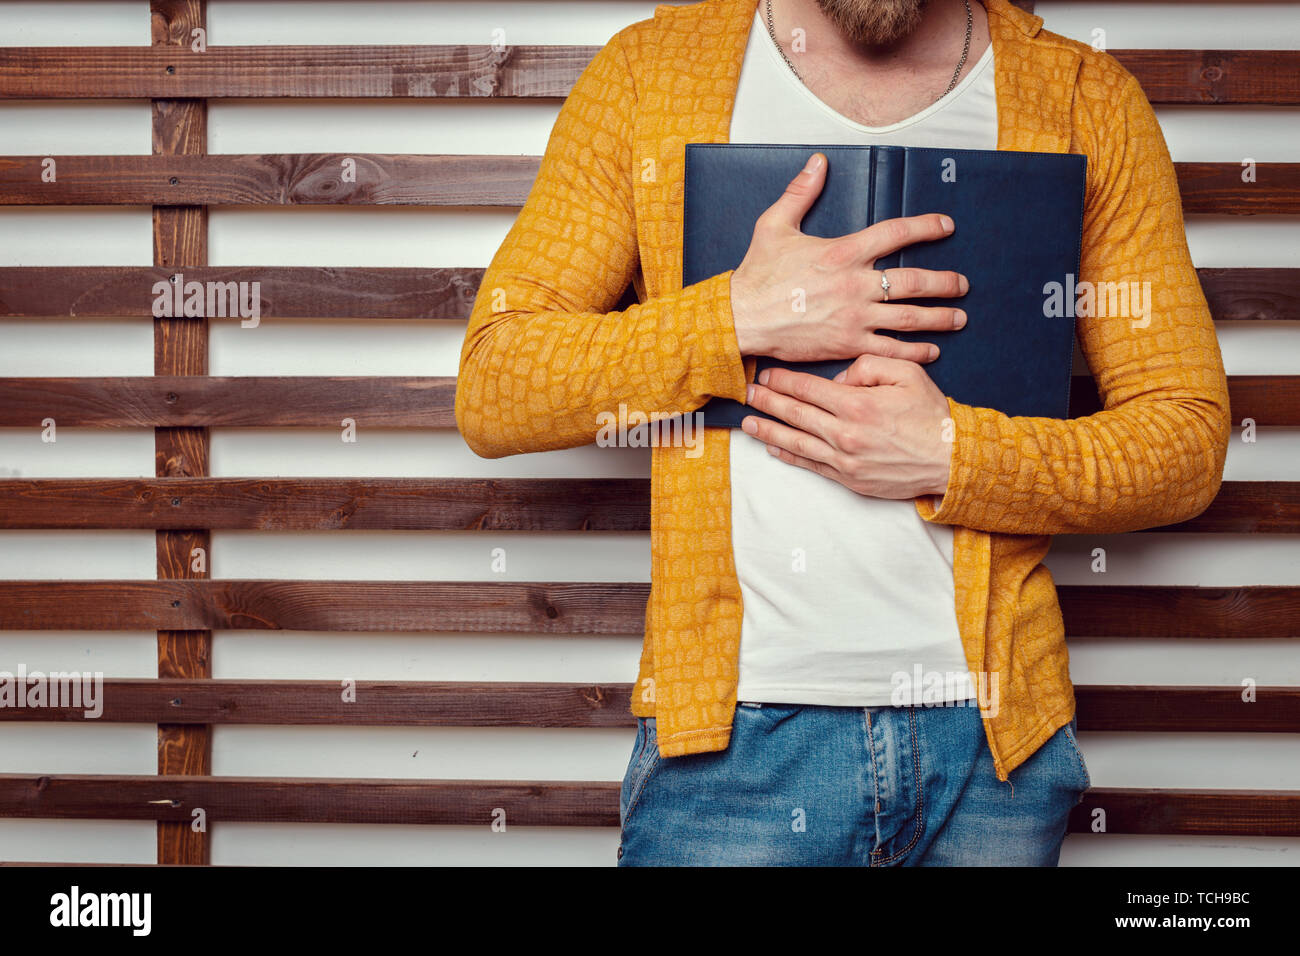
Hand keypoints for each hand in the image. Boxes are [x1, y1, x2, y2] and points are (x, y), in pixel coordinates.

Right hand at [729, 151, 968, 364]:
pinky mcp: (847, 344)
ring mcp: (854, 317)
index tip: (946, 226)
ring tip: (959, 317)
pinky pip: (890, 348)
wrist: (741, 318)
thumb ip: (801, 192)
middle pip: (915, 281)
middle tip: (962, 284)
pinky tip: (931, 351)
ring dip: (940, 317)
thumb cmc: (756, 274)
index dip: (927, 226)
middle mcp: (855, 284)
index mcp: (842, 252)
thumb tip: (818, 162)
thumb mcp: (774, 225)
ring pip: (910, 317)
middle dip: (945, 282)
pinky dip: (915, 351)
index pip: (896, 233)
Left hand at [740, 353, 952, 499]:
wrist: (951, 460)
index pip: (809, 389)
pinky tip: (773, 447)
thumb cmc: (931, 415)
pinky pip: (812, 465)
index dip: (783, 381)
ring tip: (747, 423)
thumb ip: (869, 365)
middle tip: (747, 394)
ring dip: (769, 430)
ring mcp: (845, 460)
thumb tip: (839, 378)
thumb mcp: (907, 373)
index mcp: (857, 404)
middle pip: (796, 414)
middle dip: (768, 402)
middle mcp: (846, 434)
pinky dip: (790, 456)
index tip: (766, 375)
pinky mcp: (850, 479)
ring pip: (797, 442)